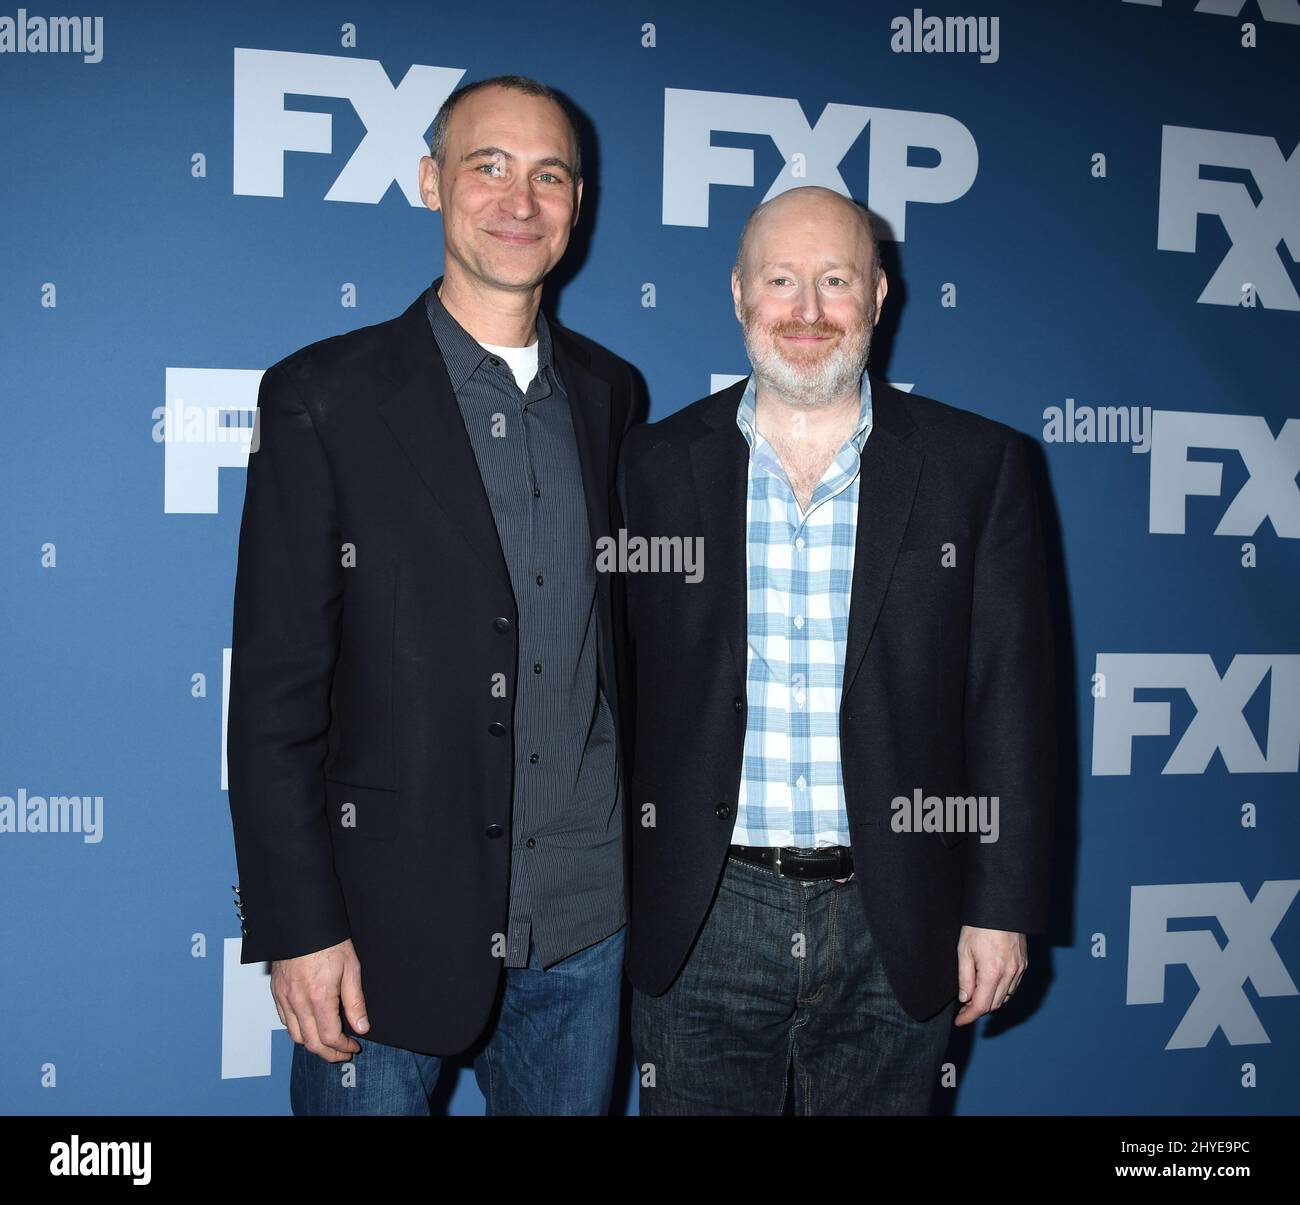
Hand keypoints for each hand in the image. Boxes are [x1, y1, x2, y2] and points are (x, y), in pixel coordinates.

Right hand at [271, 938, 368, 1061]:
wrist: (301, 922)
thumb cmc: (328, 940)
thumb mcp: (351, 968)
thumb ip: (355, 1001)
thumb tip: (362, 1027)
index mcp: (318, 997)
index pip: (329, 1037)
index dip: (342, 1048)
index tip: (353, 1046)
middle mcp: (297, 1001)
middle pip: (310, 1043)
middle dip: (328, 1053)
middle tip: (342, 1052)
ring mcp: (284, 998)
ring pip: (295, 1035)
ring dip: (312, 1044)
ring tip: (328, 1043)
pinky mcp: (276, 992)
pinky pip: (284, 1021)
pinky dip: (297, 1030)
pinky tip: (310, 1025)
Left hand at [954, 925, 1026, 1025]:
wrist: (1001, 907)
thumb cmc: (979, 926)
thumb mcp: (964, 950)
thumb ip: (964, 977)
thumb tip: (965, 999)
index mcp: (992, 973)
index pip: (982, 1006)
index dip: (969, 1017)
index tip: (959, 1021)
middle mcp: (1009, 975)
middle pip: (994, 1005)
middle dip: (978, 1010)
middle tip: (963, 1009)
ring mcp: (1019, 970)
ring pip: (1005, 997)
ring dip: (990, 1002)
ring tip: (974, 998)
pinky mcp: (1024, 964)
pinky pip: (1013, 987)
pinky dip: (1001, 992)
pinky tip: (990, 987)